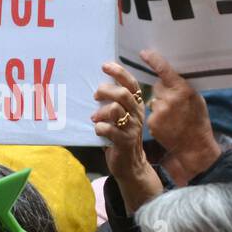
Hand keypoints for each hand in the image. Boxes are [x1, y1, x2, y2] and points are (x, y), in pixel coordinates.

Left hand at [92, 62, 161, 211]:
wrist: (131, 165)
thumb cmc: (121, 137)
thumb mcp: (121, 117)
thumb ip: (114, 102)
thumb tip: (99, 86)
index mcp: (137, 105)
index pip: (131, 84)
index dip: (119, 73)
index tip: (105, 66)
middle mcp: (137, 115)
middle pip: (123, 94)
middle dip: (105, 91)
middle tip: (95, 95)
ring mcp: (132, 128)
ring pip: (116, 110)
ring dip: (101, 112)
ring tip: (94, 118)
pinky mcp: (125, 142)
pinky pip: (109, 130)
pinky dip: (100, 128)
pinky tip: (98, 130)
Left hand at [142, 48, 218, 185]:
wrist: (194, 146)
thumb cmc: (198, 121)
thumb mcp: (197, 100)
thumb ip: (183, 87)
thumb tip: (171, 75)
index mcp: (182, 90)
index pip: (164, 70)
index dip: (153, 60)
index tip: (144, 53)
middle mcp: (169, 99)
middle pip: (157, 86)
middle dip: (163, 91)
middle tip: (173, 102)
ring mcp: (159, 111)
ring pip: (153, 100)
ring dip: (160, 105)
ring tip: (172, 117)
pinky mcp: (152, 123)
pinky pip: (151, 113)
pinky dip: (157, 117)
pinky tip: (167, 124)